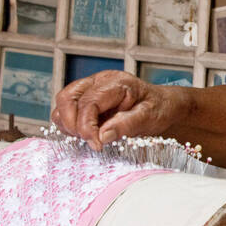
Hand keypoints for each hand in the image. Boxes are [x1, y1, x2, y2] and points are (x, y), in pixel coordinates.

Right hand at [50, 71, 181, 147]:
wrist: (163, 106)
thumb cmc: (158, 109)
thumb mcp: (149, 118)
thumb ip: (126, 125)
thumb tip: (102, 136)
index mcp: (115, 82)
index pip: (89, 102)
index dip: (86, 126)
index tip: (95, 144)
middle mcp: (98, 81)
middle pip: (66, 98)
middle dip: (72, 124)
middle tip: (89, 142)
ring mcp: (89, 89)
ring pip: (62, 103)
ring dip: (68, 124)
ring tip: (88, 138)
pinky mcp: (85, 100)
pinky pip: (66, 111)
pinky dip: (69, 125)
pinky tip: (86, 135)